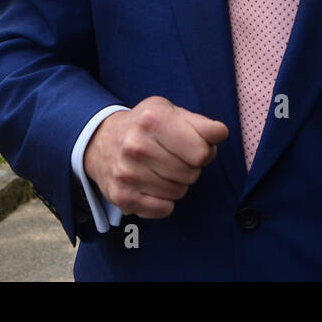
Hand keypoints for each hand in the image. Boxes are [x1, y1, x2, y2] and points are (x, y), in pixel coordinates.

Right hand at [83, 96, 228, 217]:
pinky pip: (164, 209)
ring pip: (179, 192)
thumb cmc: (145, 126)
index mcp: (153, 119)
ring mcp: (127, 173)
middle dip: (190, 167)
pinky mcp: (121, 196)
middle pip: (192, 173)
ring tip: (161, 169)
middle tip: (175, 157)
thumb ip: (200, 123)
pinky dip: (164, 201)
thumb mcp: (170, 112)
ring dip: (177, 183)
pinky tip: (153, 185)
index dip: (204, 150)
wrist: (100, 140)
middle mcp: (136, 145)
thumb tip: (220, 133)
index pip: (202, 152)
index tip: (193, 145)